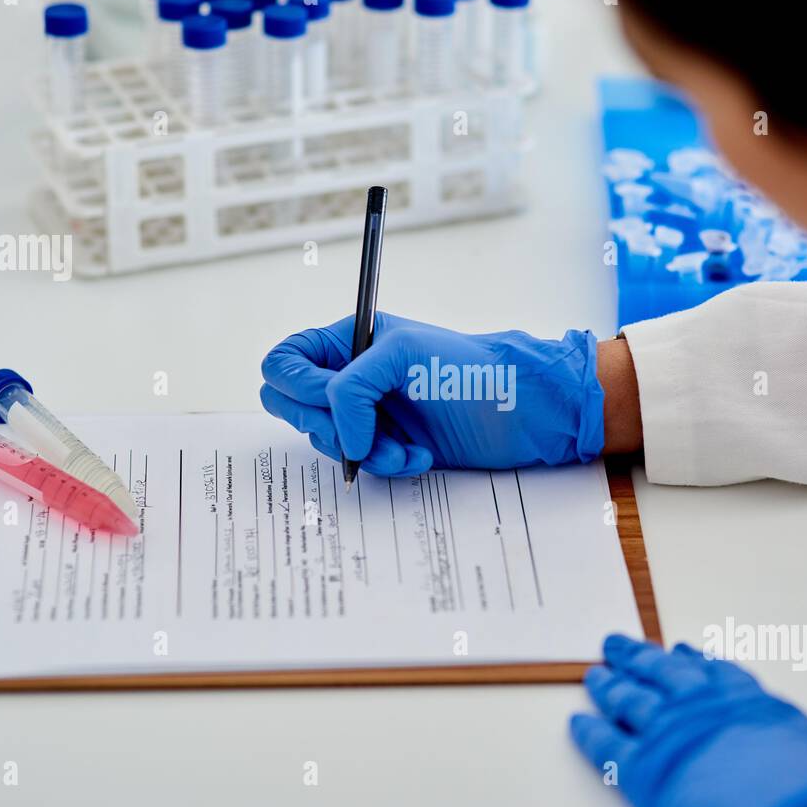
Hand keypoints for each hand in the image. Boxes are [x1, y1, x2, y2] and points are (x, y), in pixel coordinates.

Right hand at [260, 313, 604, 474]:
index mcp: (348, 341)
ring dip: (363, 450)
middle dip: (323, 424)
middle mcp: (351, 376)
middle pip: (292, 406)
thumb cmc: (468, 368)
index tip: (329, 396)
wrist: (520, 411)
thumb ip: (350, 387)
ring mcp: (367, 414)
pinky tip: (419, 457)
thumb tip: (339, 438)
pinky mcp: (387, 447)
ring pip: (326, 441)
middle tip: (355, 429)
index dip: (297, 384)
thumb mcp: (402, 356)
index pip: (285, 362)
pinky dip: (387, 465)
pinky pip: (360, 465)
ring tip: (403, 448)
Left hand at [570, 636, 806, 806]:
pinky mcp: (641, 766)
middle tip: (618, 644)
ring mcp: (668, 731)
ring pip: (628, 698)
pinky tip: (578, 722)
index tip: (681, 649)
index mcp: (744, 698)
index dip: (694, 660)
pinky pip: (605, 744)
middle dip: (638, 657)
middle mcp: (700, 705)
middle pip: (661, 672)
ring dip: (609, 684)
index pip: (714, 671)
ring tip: (596, 674)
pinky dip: (589, 731)